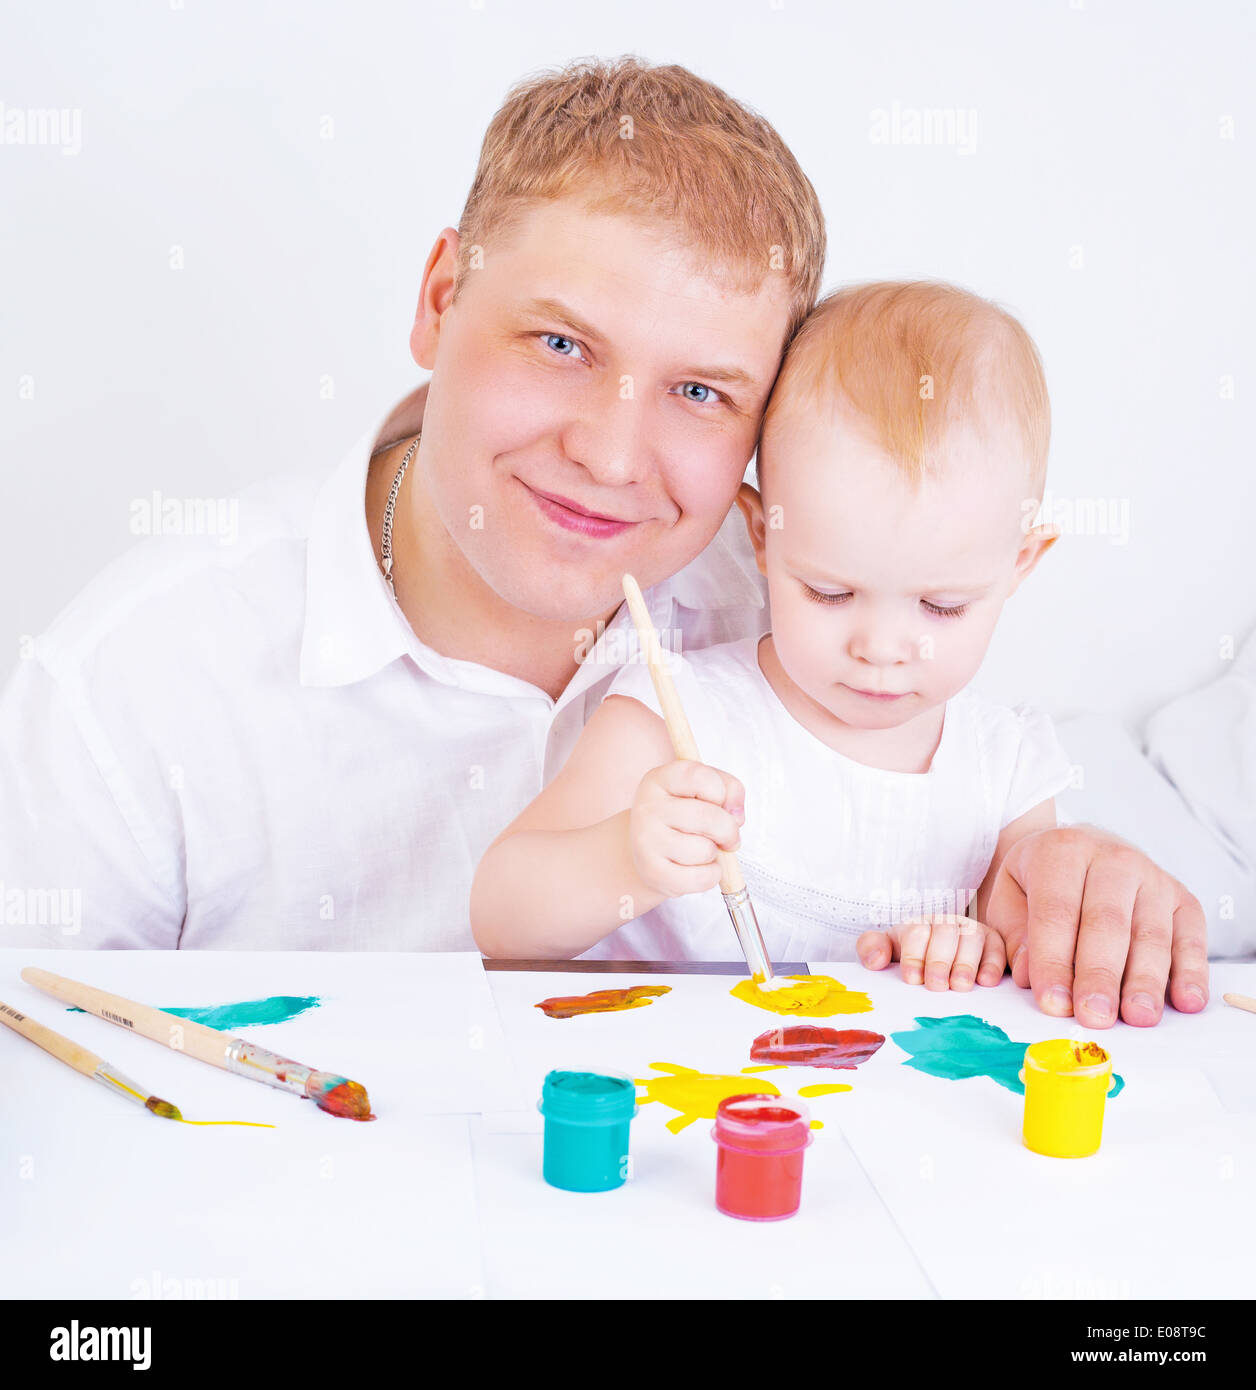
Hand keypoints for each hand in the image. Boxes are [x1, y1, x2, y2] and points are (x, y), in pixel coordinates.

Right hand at [629, 760, 744, 898]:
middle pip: (709, 818)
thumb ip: (729, 789)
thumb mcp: (703, 791)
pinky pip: (702, 878)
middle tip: (726, 837)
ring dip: (714, 854)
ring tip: (699, 850)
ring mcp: (646, 840)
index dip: (721, 792)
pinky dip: (710, 875)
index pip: (699, 776)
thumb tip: (736, 816)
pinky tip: (697, 868)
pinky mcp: (652, 872)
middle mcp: (647, 807)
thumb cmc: (682, 817)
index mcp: (659, 779)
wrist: (647, 851)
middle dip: (729, 831)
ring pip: (706, 850)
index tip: (721, 802)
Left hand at [857, 915, 1006, 990]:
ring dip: (966, 963)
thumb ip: (871, 949)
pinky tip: (986, 982)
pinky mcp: (993, 943)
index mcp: (918, 925)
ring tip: (960, 986)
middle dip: (939, 960)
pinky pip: (997, 948)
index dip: (913, 956)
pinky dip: (993, 964)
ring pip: (973, 938)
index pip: (916, 933)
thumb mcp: (887, 951)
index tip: (912, 979)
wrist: (936, 959)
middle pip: (945, 933)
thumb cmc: (910, 958)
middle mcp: (946, 924)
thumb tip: (876, 959)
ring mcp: (971, 931)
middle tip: (936, 985)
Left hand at [984, 825, 1208, 1027]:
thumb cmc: (1039, 882)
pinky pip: (1191, 936)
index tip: (1053, 1004)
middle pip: (1106, 924)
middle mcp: (1111, 859)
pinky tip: (1186, 1001)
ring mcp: (1152, 877)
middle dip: (1100, 975)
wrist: (1080, 848)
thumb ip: (1012, 937)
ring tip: (1137, 1017)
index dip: (1053, 961)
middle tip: (1095, 1016)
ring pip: (1150, 934)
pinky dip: (1191, 971)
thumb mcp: (1008, 897)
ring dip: (1145, 980)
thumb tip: (1028, 976)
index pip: (1056, 913)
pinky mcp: (1182, 898)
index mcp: (1060, 851)